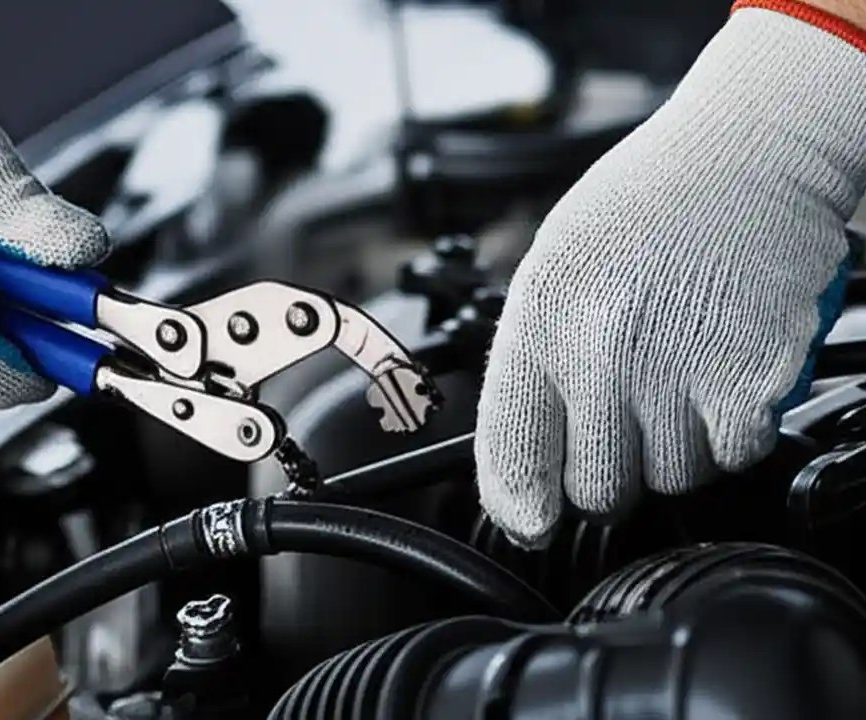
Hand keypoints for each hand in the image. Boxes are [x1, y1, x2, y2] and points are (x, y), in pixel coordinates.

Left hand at [475, 7, 865, 546]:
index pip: (513, 451)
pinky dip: (732, 434)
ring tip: (679, 379)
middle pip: (596, 490)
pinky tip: (724, 376)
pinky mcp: (748, 381)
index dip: (519, 504)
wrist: (750, 150)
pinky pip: (733, 456)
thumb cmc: (648, 203)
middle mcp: (600, 353)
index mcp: (540, 320)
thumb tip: (521, 453)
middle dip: (609, 474)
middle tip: (626, 428)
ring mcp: (676, 372)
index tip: (529, 521)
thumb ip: (534, 357)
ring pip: (668, 479)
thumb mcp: (555, 265)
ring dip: (674, 451)